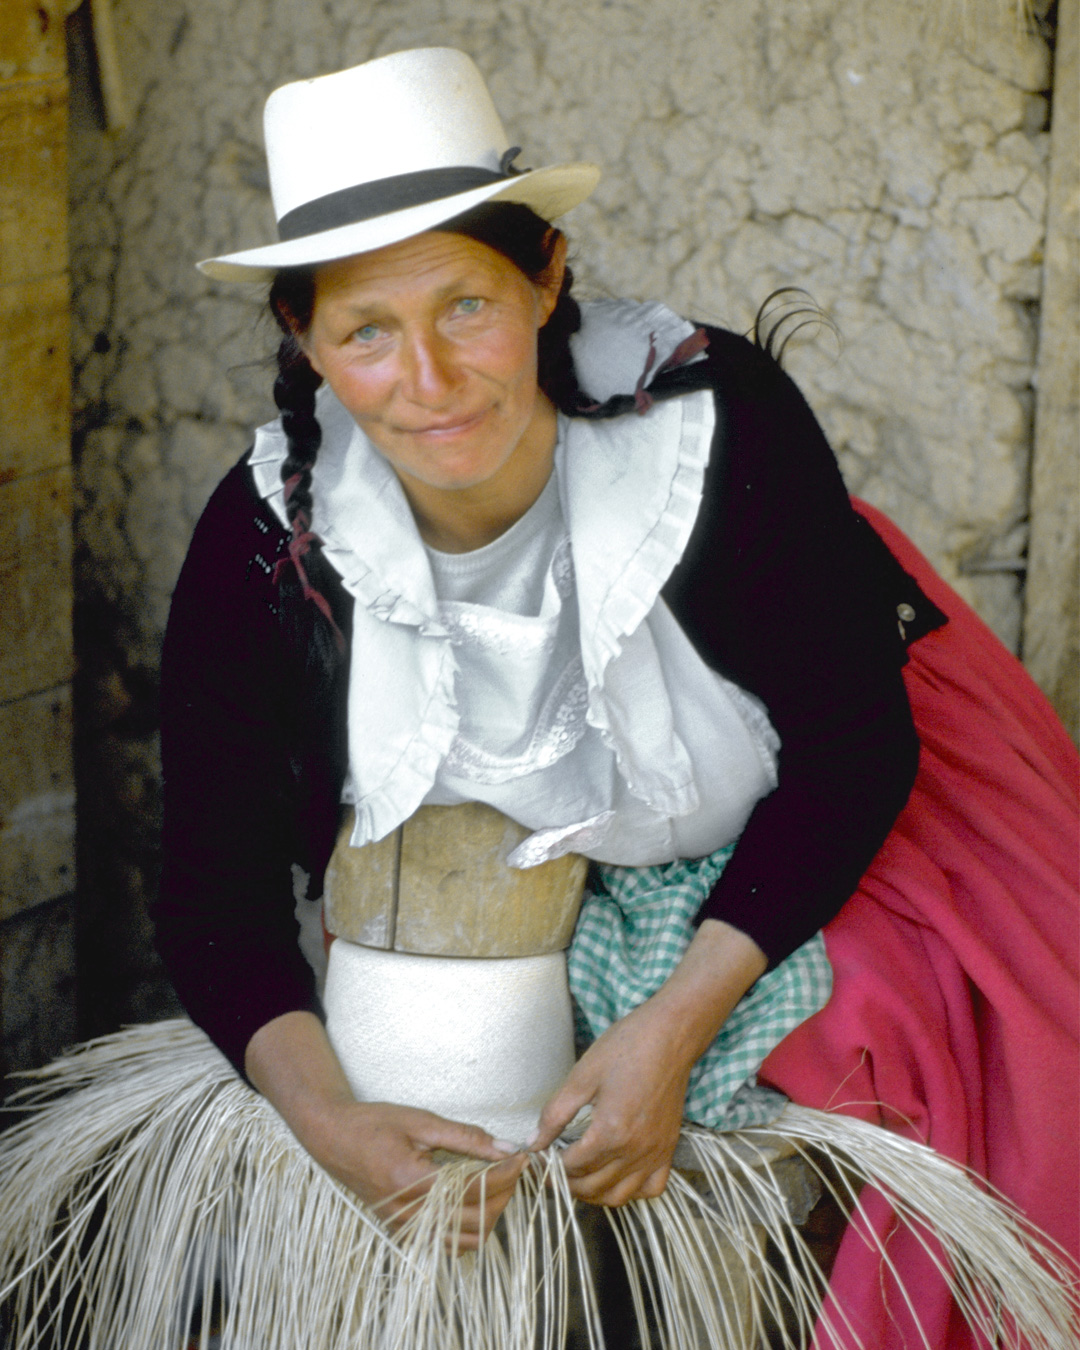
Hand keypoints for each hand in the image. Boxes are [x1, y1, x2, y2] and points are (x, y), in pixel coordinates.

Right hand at [244, 1010, 525, 1249]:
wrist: (332, 1138)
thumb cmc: (373, 1123)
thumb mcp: (421, 1120)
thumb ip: (465, 1137)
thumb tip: (505, 1147)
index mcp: (413, 1182)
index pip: (474, 1191)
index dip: (505, 1176)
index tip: (522, 1158)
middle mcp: (409, 1213)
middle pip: (475, 1221)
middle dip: (504, 1195)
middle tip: (515, 1167)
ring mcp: (405, 1226)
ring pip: (464, 1240)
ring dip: (490, 1215)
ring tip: (500, 1183)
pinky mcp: (402, 1230)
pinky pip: (446, 1243)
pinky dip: (469, 1229)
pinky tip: (476, 1201)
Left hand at [529, 919, 767, 1206]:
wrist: (670, 1035)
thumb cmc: (625, 1047)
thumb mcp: (582, 1075)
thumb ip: (555, 1113)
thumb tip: (534, 1142)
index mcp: (611, 1131)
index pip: (572, 1166)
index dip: (550, 1165)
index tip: (538, 1159)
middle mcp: (635, 1150)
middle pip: (593, 1186)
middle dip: (567, 1182)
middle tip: (552, 1168)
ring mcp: (655, 1153)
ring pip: (620, 1196)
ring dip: (594, 1193)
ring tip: (577, 1177)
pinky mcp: (669, 1149)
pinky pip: (651, 1188)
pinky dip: (631, 1192)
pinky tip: (615, 1176)